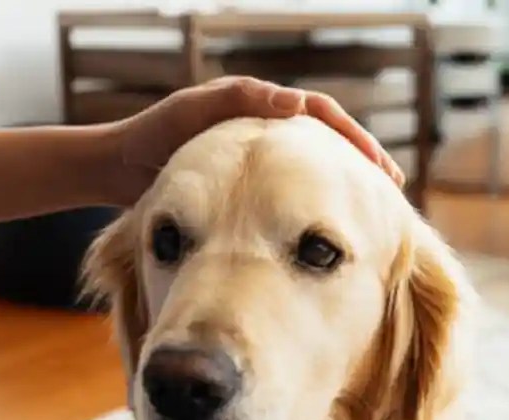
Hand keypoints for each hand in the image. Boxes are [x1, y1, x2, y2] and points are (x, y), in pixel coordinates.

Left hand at [105, 76, 404, 203]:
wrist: (116, 168)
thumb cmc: (151, 136)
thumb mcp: (191, 112)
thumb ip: (239, 100)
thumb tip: (296, 103)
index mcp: (260, 106)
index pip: (322, 115)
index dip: (354, 138)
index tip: (376, 164)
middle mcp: (266, 129)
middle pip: (329, 141)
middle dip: (363, 161)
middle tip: (393, 187)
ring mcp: (260, 158)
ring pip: (317, 168)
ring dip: (346, 185)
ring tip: (375, 210)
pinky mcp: (249, 185)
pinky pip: (294, 192)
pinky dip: (317, 206)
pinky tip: (329, 231)